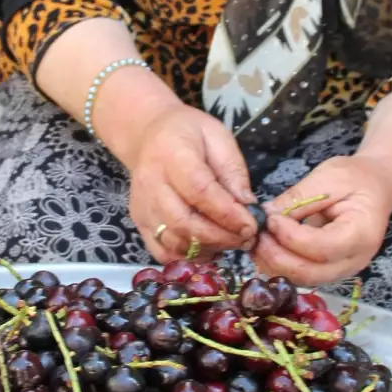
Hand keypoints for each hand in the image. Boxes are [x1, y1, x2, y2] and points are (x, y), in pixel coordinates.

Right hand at [123, 102, 258, 262]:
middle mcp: (151, 183)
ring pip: (174, 241)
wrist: (148, 136)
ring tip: (231, 241)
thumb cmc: (188, 133)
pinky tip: (208, 247)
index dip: (227, 212)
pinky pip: (162, 252)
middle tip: (246, 238)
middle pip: (184, 222)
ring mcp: (142, 207)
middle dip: (221, 236)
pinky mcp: (139, 223)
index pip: (199, 190)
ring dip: (208, 248)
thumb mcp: (218, 137)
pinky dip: (188, 257)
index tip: (251, 224)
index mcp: (172, 155)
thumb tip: (248, 205)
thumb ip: (233, 170)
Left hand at [253, 154, 391, 286]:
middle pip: (310, 273)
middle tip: (256, 235)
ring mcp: (343, 270)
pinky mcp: (330, 270)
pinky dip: (281, 265)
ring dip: (275, 264)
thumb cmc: (356, 179)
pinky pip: (302, 276)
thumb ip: (298, 198)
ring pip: (303, 279)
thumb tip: (266, 215)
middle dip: (277, 257)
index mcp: (362, 234)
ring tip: (258, 241)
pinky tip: (267, 248)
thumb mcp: (328, 177)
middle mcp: (355, 260)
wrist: (374, 188)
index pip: (323, 248)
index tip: (271, 219)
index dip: (292, 237)